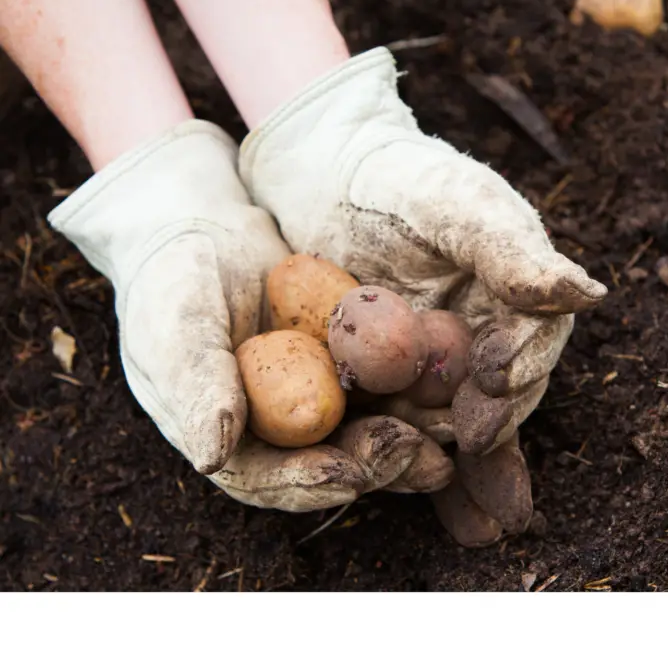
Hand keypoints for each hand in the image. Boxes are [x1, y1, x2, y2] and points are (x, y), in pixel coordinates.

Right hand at [48, 121, 424, 510]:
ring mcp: (316, 394)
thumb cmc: (172, 279)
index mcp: (228, 437)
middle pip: (329, 461)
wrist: (200, 226)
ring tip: (450, 442)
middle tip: (417, 457)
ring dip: (409, 438)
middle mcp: (277, 426)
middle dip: (374, 465)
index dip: (307, 483)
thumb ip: (196, 386)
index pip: (267, 478)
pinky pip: (385, 380)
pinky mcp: (348, 360)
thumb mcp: (177, 327)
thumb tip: (212, 455)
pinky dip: (416, 387)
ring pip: (367, 427)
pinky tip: (452, 387)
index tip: (349, 477)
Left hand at [238, 48, 607, 542]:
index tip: (496, 385)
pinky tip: (444, 514)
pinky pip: (413, 432)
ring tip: (477, 520)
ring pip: (462, 425)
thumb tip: (587, 293)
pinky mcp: (392, 385)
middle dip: (496, 433)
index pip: (531, 340)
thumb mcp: (458, 205)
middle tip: (475, 453)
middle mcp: (487, 336)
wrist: (328, 176)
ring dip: (470, 471)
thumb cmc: (403, 178)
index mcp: (515, 295)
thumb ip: (513, 251)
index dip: (521, 365)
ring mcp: (440, 366)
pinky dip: (425, 468)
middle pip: (503, 398)